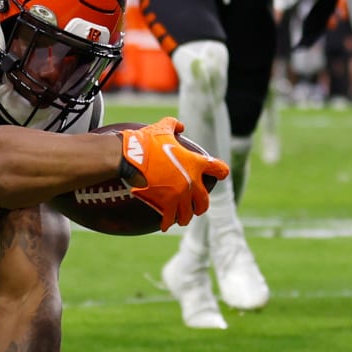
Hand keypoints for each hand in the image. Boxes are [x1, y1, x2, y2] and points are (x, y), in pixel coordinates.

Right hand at [117, 117, 229, 231]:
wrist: (131, 158)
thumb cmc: (145, 142)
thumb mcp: (162, 128)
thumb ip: (174, 125)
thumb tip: (181, 126)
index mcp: (196, 164)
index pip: (219, 169)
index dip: (220, 172)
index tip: (219, 175)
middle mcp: (192, 182)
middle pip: (204, 200)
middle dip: (201, 206)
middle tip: (197, 208)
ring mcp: (180, 196)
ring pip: (188, 214)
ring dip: (185, 217)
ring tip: (180, 219)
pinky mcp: (166, 205)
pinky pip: (170, 219)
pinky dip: (167, 223)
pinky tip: (165, 225)